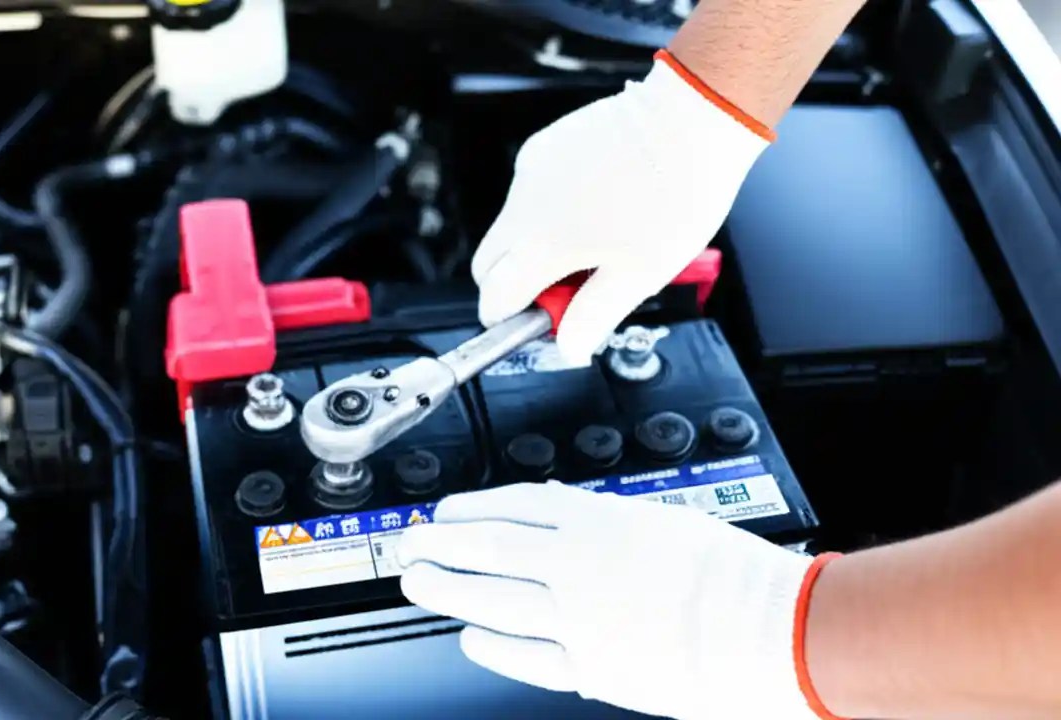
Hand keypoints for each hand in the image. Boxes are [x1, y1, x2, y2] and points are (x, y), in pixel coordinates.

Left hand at [396, 482, 827, 719]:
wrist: (773, 628)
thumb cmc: (733, 573)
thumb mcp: (661, 522)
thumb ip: (605, 526)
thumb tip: (560, 527)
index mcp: (600, 521)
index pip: (512, 506)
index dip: (469, 508)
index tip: (445, 511)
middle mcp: (579, 565)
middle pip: (488, 548)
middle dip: (441, 544)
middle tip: (410, 544)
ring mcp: (581, 618)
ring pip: (493, 599)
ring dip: (448, 589)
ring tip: (420, 582)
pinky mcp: (593, 667)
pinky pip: (526, 656)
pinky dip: (492, 646)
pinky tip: (470, 638)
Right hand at [472, 52, 771, 364]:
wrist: (691, 116)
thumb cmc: (675, 191)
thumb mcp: (641, 274)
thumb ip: (594, 317)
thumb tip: (568, 347)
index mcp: (542, 243)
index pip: (494, 297)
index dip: (512, 321)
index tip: (545, 323)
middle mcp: (524, 204)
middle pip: (490, 263)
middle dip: (517, 285)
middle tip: (571, 290)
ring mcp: (531, 171)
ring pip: (512, 227)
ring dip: (538, 245)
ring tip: (599, 240)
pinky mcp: (544, 146)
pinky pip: (530, 192)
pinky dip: (550, 210)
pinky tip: (598, 205)